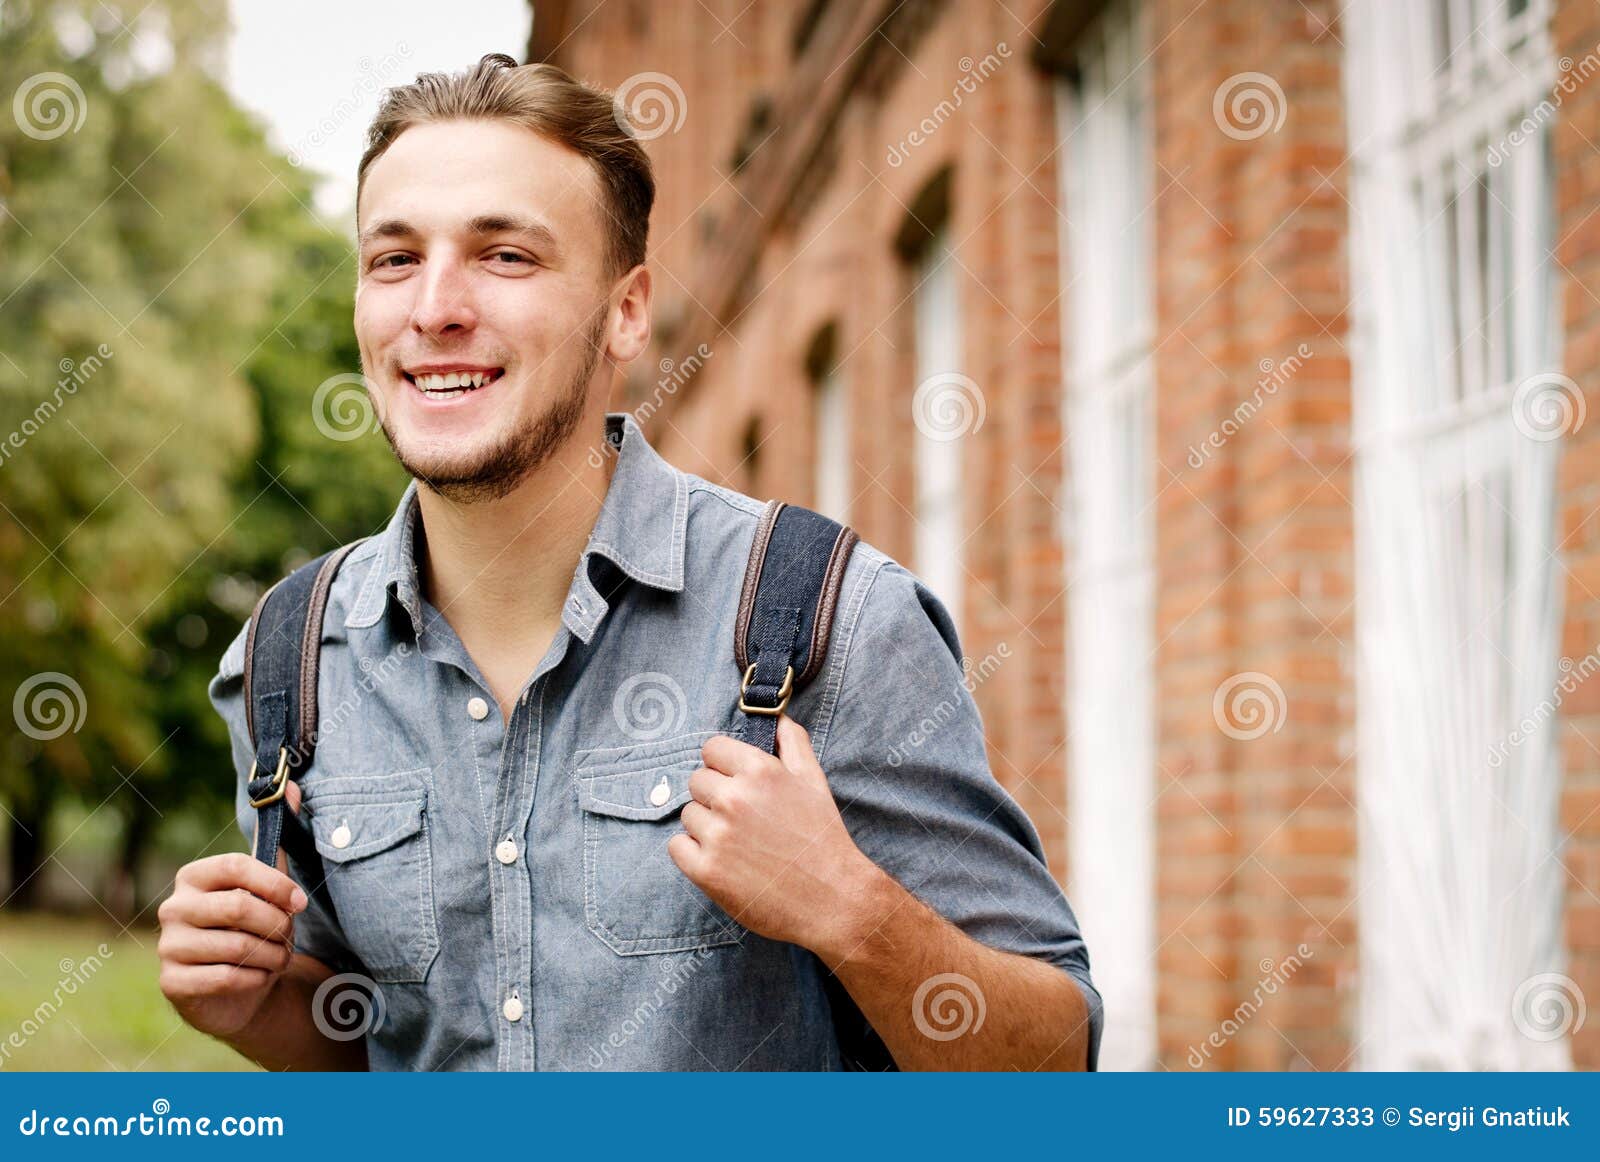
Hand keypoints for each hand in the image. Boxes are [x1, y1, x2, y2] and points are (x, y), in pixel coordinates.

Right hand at [157, 781, 307, 1037]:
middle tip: (289, 937)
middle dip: (277, 925)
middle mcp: (173, 907)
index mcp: (194, 875)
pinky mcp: (171, 982)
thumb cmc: (253, 928)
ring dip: (272, 955)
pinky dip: (255, 979)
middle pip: (238, 907)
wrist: (236, 989)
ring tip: (278, 957)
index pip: (236, 866)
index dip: (275, 884)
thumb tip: (294, 787)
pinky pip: (225, 978)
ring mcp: (168, 945)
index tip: (300, 901)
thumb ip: (276, 842)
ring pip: (237, 946)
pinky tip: (259, 977)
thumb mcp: (266, 885)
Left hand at [667, 714, 883, 957]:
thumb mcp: (814, 780)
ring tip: (739, 844)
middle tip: (743, 820)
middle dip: (715, 796)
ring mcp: (717, 835)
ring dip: (706, 826)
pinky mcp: (706, 870)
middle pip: (696, 781)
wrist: (832, 899)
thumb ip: (792, 741)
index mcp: (759, 770)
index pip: (711, 749)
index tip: (735, 782)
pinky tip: (722, 861)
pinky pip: (677, 847)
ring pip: (688, 815)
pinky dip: (693, 853)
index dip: (723, 765)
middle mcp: (734, 798)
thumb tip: (776, 717)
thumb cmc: (822, 838)